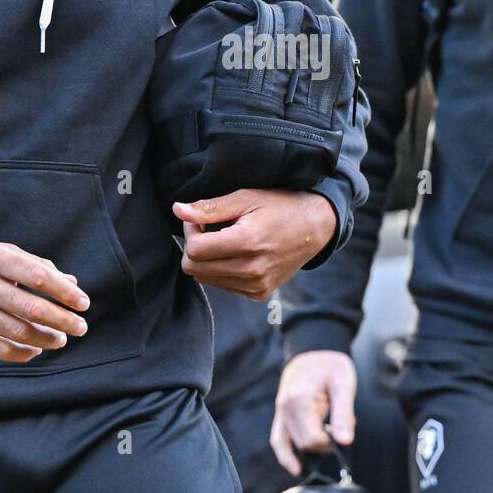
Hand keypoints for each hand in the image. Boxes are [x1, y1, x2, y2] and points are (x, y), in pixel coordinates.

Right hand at [0, 238, 89, 362]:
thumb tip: (72, 283)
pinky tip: (35, 350)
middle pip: (31, 308)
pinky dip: (21, 352)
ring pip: (16, 332)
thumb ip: (34, 265)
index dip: (65, 294)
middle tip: (81, 328)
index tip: (84, 304)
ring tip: (61, 340)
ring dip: (46, 339)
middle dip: (63, 321)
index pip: (39, 277)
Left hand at [173, 188, 337, 299]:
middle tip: (207, 227)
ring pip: (205, 278)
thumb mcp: (246, 198)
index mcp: (248, 243)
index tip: (200, 218)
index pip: (195, 250)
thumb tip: (177, 210)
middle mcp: (252, 270)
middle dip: (194, 246)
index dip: (190, 230)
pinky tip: (235, 252)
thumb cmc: (280, 206)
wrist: (315, 227)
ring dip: (206, 258)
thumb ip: (210, 208)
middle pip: (194, 268)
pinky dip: (220, 269)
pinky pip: (222, 285)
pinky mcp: (258, 294)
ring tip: (223, 238)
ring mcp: (256, 285)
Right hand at [270, 350, 356, 475]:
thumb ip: (343, 415)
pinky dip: (286, 454)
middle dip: (323, 444)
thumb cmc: (331, 365)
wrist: (315, 350)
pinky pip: (278, 439)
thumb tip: (345, 442)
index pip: (311, 439)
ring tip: (326, 442)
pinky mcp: (281, 414)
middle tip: (338, 427)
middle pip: (302, 444)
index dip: (330, 443)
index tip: (343, 432)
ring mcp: (280, 411)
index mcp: (298, 400)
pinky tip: (296, 467)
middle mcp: (284, 408)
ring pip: (289, 445)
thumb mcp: (344, 385)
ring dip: (309, 448)